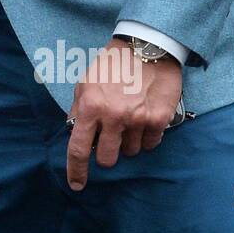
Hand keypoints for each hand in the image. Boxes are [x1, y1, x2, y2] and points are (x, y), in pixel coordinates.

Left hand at [65, 38, 182, 190]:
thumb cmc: (112, 64)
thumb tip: (73, 133)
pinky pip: (150, 144)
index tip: (77, 184)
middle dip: (107, 153)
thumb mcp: (86, 82)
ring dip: (128, 142)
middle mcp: (113, 117)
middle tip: (111, 137)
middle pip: (108, 159)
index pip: (78, 148)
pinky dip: (146, 137)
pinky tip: (145, 118)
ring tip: (130, 119)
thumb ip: (78, 109)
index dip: (76, 171)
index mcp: (90, 107)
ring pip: (131, 152)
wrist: (147, 47)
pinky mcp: (160, 120)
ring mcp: (138, 120)